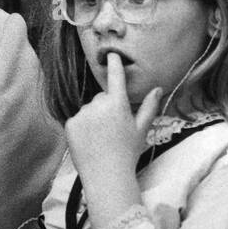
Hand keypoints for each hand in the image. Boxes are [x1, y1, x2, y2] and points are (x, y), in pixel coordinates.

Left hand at [65, 54, 161, 227]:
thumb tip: (158, 88)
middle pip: (102, 98)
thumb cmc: (127, 153)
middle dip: (107, 107)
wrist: (106, 175)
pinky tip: (89, 141)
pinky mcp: (70, 124)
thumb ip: (149, 106)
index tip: (111, 53)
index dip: (114, 64)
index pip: (115, 77)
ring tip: (101, 138)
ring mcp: (82, 114)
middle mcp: (98, 105)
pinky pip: (77, 119)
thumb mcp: (142, 129)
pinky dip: (82, 127)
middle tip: (114, 129)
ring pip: (89, 109)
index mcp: (117, 104)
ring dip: (94, 118)